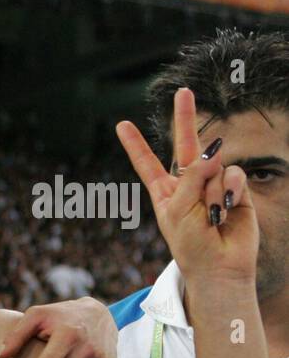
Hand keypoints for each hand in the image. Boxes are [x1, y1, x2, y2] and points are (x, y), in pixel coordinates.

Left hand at [117, 87, 256, 289]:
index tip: (122, 125)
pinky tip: (227, 208)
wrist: (219, 266)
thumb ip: (190, 178)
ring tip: (210, 215)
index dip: (135, 144)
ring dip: (211, 189)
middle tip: (183, 92)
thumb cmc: (190, 243)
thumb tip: (212, 152)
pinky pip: (233, 174)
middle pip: (186, 145)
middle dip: (184, 117)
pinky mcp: (235, 188)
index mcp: (164, 191)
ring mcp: (212, 183)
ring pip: (214, 165)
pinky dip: (229, 190)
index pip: (147, 163)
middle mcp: (188, 183)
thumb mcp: (177, 210)